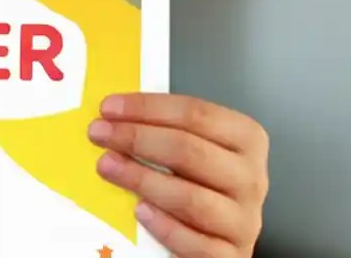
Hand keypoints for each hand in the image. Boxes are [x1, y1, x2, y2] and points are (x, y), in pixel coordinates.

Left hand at [88, 93, 268, 256]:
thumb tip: (115, 114)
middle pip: (191, 151)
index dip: (149, 108)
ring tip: (107, 167)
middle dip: (137, 138)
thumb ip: (165, 130)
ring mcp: (243, 220)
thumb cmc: (200, 185)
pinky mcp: (230, 256)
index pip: (197, 114)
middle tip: (99, 133)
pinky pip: (196, 243)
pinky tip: (138, 211)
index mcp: (246, 141)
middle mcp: (250, 179)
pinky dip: (164, 226)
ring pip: (191, 198)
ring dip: (141, 179)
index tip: (109, 107)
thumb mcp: (191, 151)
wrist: (215, 239)